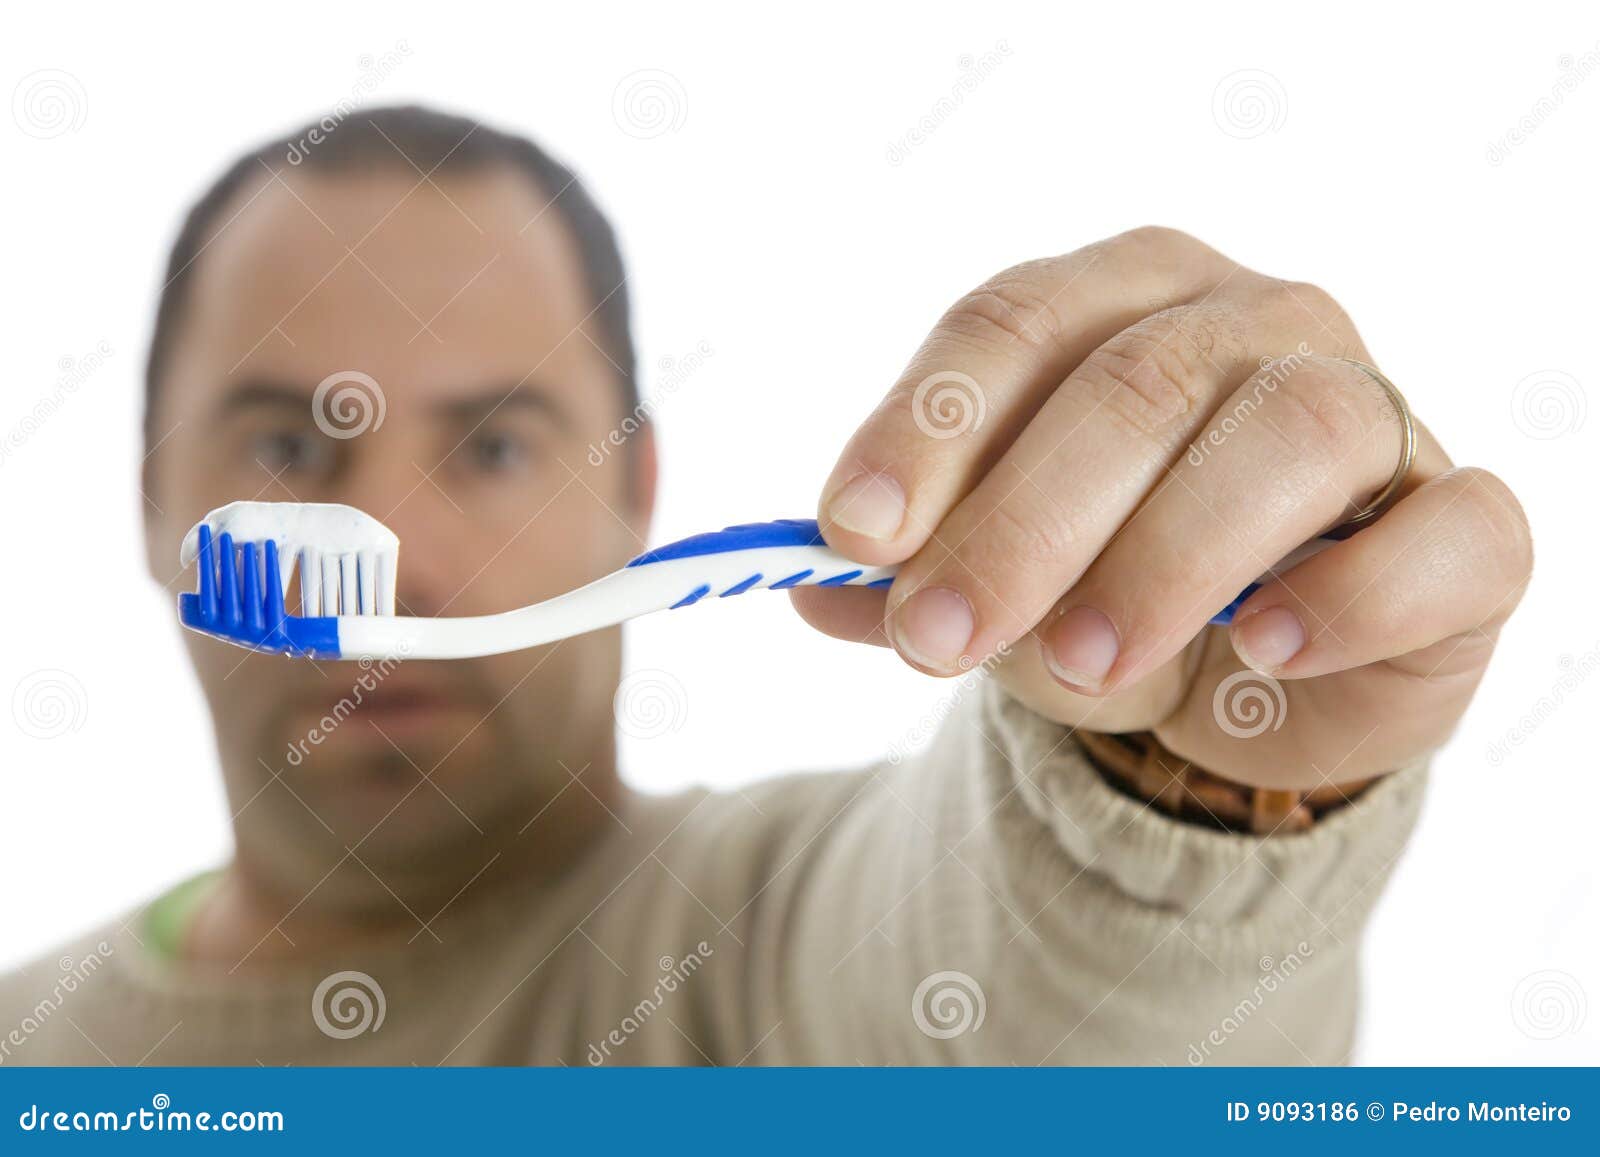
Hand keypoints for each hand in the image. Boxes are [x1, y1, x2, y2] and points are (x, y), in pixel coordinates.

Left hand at [793, 227, 1531, 788]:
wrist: (1265, 676)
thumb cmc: (1119, 594)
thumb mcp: (1001, 589)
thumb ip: (908, 580)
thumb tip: (804, 588)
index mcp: (1123, 302)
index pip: (1013, 324)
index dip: (926, 424)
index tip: (850, 531)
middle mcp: (1252, 324)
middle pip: (1131, 385)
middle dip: (1020, 520)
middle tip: (938, 636)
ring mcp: (1373, 411)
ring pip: (1282, 438)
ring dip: (1164, 558)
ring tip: (1083, 664)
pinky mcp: (1466, 525)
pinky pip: (1443, 536)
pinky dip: (1348, 596)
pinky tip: (1263, 650)